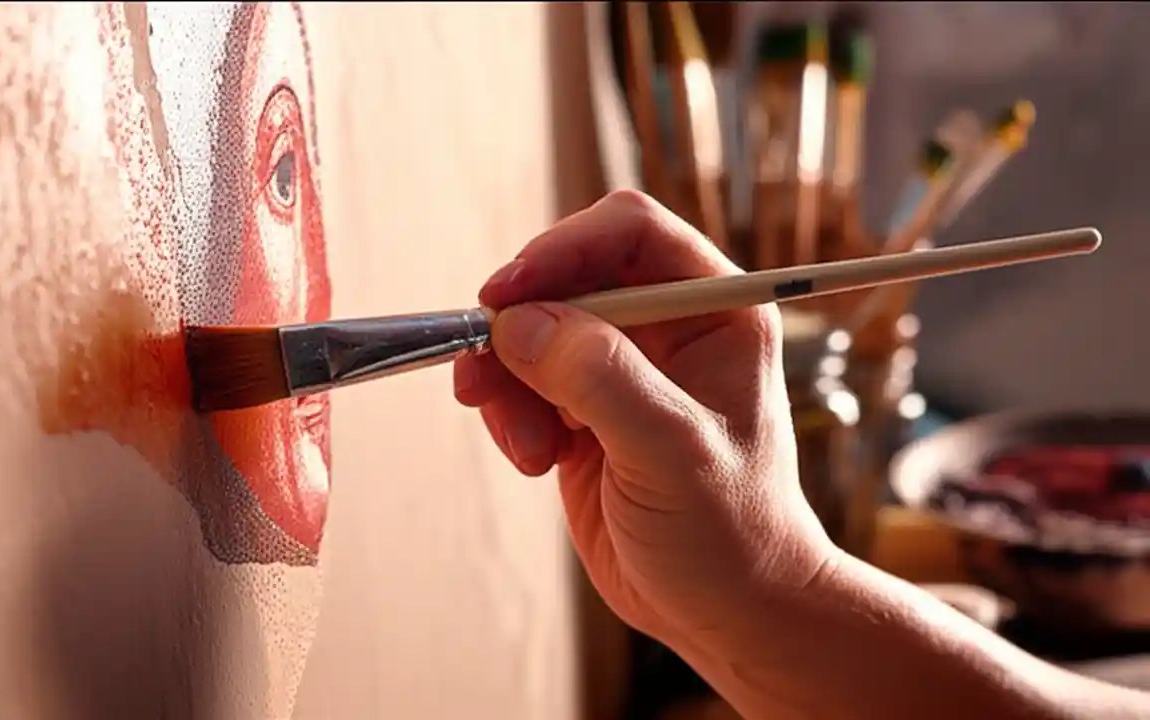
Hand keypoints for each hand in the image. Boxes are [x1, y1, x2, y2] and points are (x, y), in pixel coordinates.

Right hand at [453, 191, 838, 658]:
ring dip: (507, 380)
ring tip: (527, 444)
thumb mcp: (672, 452)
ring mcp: (621, 369)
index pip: (631, 233)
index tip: (508, 292)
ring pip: (532, 331)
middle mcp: (666, 328)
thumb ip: (600, 379)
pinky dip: (510, 415)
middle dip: (520, 323)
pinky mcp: (582, 412)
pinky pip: (521, 383)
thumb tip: (520, 322)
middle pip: (567, 277)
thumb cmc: (731, 532)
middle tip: (485, 368)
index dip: (564, 249)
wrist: (726, 611)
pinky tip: (535, 460)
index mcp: (714, 311)